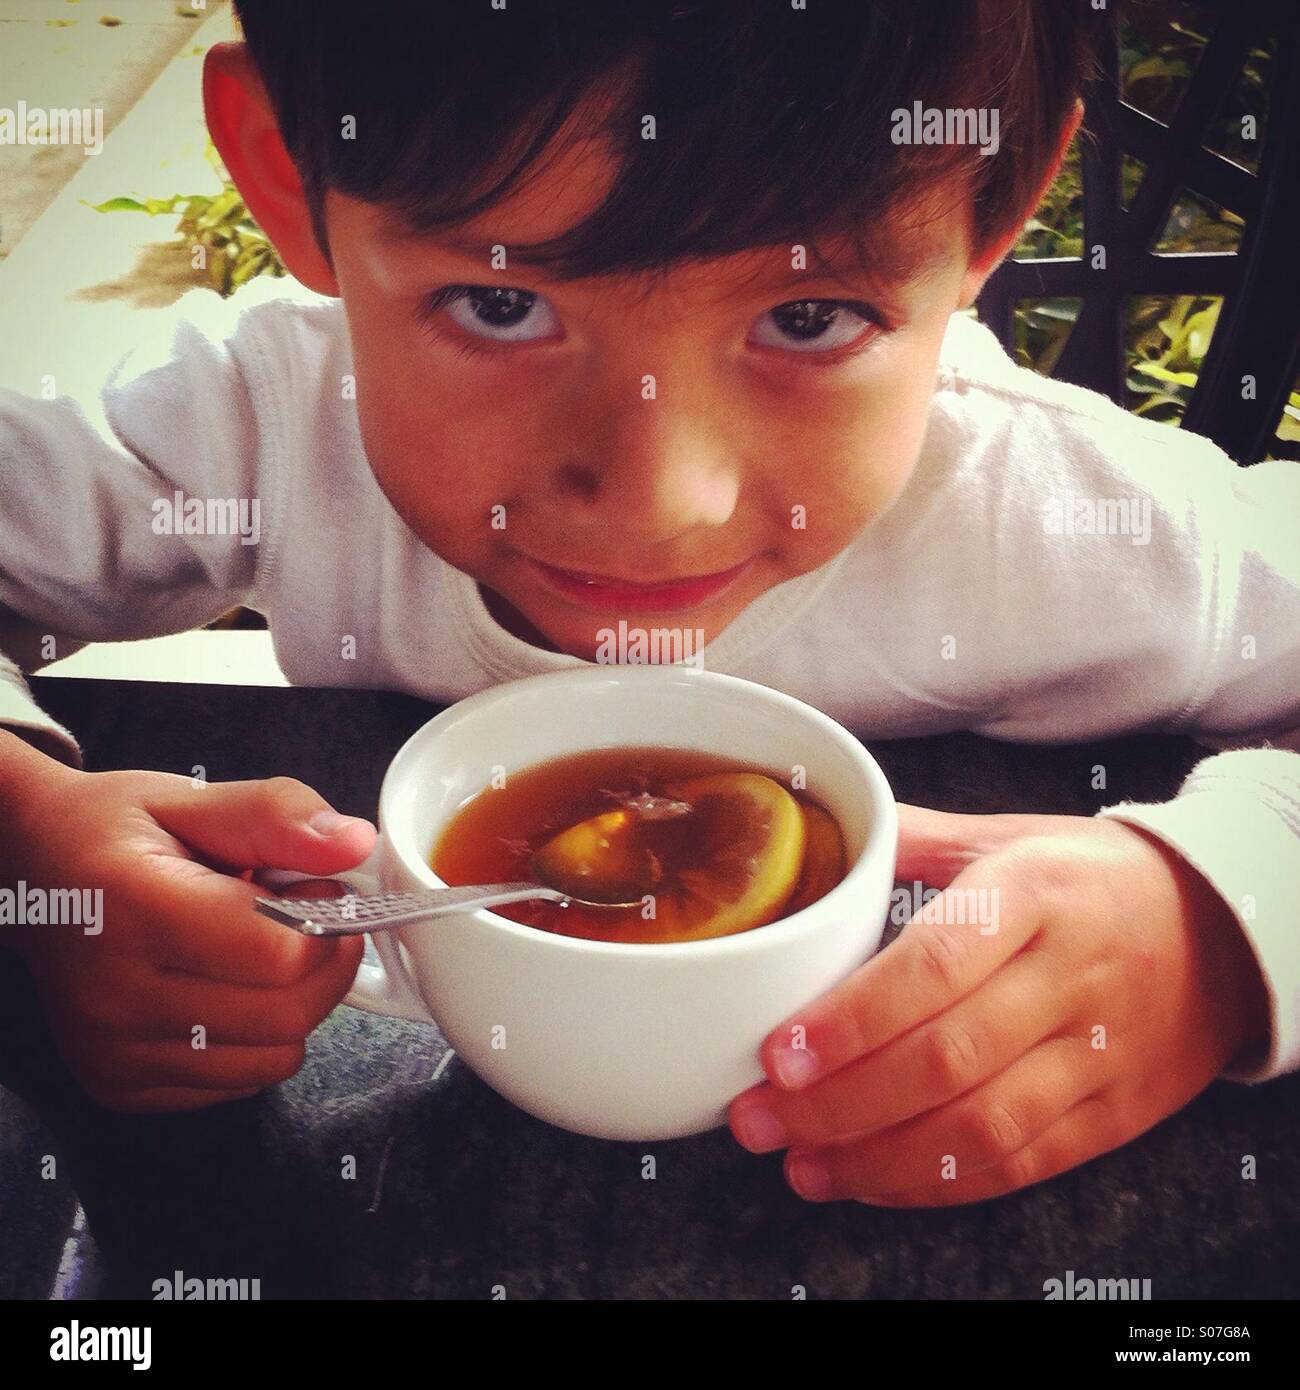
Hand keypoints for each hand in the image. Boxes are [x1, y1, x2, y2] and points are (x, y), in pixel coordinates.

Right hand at [1, 737, 374, 1111]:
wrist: (31, 872)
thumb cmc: (113, 833)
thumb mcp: (192, 799)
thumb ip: (277, 816)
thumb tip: (352, 844)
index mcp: (134, 911)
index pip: (279, 955)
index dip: (323, 920)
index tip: (315, 888)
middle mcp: (115, 996)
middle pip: (285, 1015)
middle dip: (325, 965)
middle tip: (306, 921)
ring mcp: (114, 1052)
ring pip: (272, 1060)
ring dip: (297, 1007)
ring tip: (263, 955)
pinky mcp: (121, 1086)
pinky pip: (237, 1083)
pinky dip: (257, 1042)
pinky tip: (229, 990)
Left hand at [728, 803, 1269, 1205]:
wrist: (1223, 929)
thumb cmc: (1090, 877)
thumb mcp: (1008, 835)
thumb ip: (910, 838)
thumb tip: (820, 833)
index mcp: (1034, 895)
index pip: (934, 965)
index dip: (852, 1021)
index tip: (777, 1053)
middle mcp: (1070, 978)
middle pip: (948, 1059)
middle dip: (840, 1103)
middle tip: (756, 1119)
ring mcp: (1099, 1055)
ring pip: (982, 1127)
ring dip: (878, 1159)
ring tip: (801, 1163)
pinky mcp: (1113, 1115)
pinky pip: (1021, 1163)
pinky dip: (938, 1182)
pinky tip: (872, 1179)